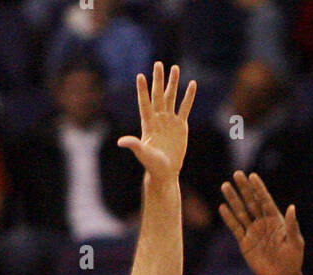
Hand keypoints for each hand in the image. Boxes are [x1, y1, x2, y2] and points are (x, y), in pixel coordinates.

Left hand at [117, 63, 195, 181]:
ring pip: (172, 97)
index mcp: (148, 123)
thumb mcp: (143, 154)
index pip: (145, 103)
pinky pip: (185, 108)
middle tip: (159, 64)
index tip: (140, 76)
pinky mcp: (181, 125)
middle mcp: (158, 118)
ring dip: (173, 83)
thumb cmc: (153, 165)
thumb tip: (120, 142)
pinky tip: (192, 84)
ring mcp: (169, 120)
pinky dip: (189, 97)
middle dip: (159, 80)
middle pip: (158, 95)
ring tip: (175, 68)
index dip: (142, 91)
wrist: (166, 172)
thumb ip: (134, 145)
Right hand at [220, 171, 303, 274]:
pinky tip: (223, 207)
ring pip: (241, 212)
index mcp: (276, 219)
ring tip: (225, 186)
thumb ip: (292, 225)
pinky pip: (235, 228)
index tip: (252, 176)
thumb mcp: (295, 242)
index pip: (265, 200)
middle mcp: (263, 222)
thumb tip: (292, 207)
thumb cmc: (293, 259)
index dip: (259, 188)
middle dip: (244, 188)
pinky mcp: (245, 242)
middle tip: (237, 174)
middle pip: (251, 202)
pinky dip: (229, 218)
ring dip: (233, 199)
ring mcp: (253, 232)